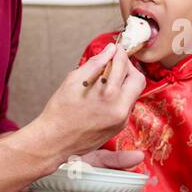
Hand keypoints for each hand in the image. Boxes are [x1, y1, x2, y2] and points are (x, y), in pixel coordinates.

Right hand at [37, 43, 144, 159]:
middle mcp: (120, 108)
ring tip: (106, 79)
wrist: (54, 141)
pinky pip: (127, 104)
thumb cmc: (60, 111)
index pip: (124, 65)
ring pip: (134, 93)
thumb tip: (109, 50)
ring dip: (125, 82)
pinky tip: (104, 94)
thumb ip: (95, 63)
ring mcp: (121, 120)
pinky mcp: (119, 127)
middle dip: (128, 68)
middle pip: (137, 79)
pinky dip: (120, 95)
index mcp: (109, 94)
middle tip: (114, 63)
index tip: (114, 50)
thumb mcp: (73, 81)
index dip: (119, 54)